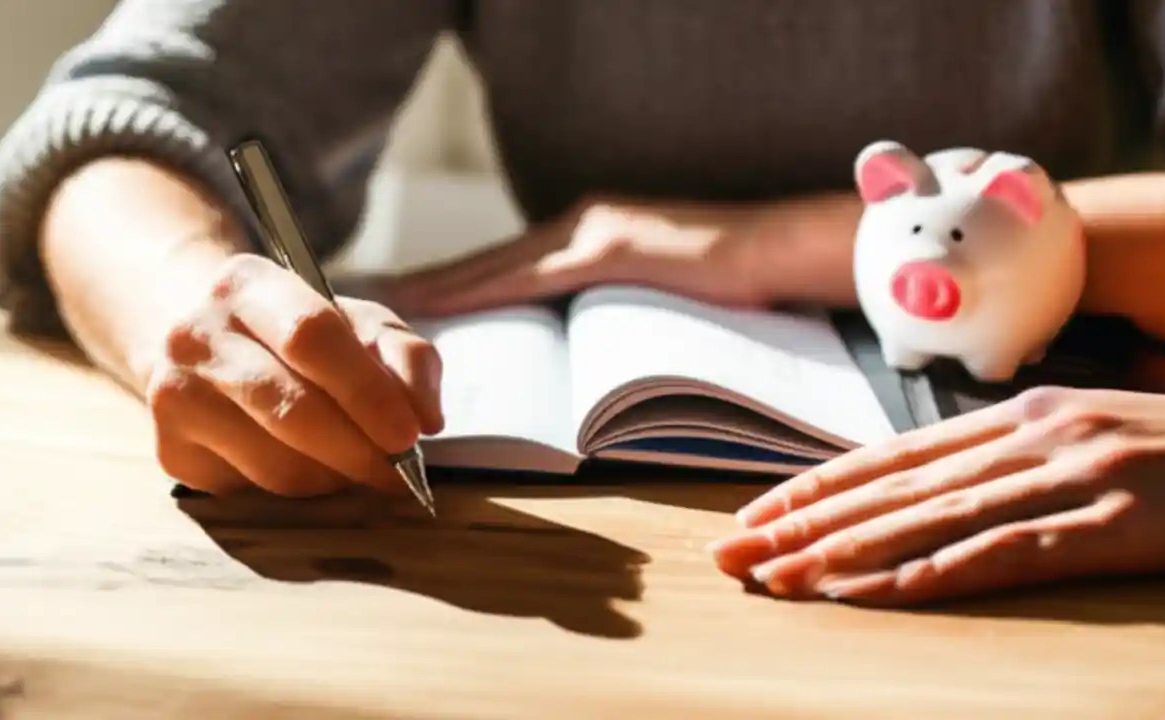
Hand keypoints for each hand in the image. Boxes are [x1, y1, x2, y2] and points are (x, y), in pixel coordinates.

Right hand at [144, 253, 443, 496]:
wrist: (204, 346)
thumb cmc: (297, 335)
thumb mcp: (357, 323)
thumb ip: (405, 357)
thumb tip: (426, 418)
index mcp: (248, 284)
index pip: (311, 337)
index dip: (367, 392)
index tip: (409, 434)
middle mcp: (196, 335)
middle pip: (292, 409)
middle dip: (359, 450)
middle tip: (398, 472)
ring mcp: (173, 395)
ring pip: (276, 464)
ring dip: (334, 476)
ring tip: (356, 464)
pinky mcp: (170, 450)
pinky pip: (253, 489)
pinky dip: (297, 488)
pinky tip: (307, 463)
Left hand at [378, 199, 785, 317]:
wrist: (783, 249)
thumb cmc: (733, 283)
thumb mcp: (656, 297)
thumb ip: (612, 312)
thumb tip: (577, 353)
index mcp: (592, 235)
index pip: (509, 265)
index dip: (459, 282)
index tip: (414, 299)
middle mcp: (579, 224)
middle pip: (490, 261)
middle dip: (435, 283)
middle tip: (380, 300)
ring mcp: (591, 233)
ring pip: (497, 267)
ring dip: (444, 289)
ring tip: (391, 306)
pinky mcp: (607, 250)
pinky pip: (527, 278)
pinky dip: (480, 293)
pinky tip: (442, 308)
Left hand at [707, 387, 1164, 605]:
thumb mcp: (1088, 434)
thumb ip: (1012, 453)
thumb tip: (933, 485)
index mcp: (1021, 413)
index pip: (893, 452)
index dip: (819, 484)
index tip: (756, 513)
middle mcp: (1031, 436)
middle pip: (892, 485)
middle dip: (803, 521)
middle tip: (732, 552)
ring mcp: (1068, 477)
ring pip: (928, 519)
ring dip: (843, 553)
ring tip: (776, 579)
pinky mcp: (1108, 525)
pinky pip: (1001, 555)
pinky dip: (929, 577)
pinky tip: (872, 596)